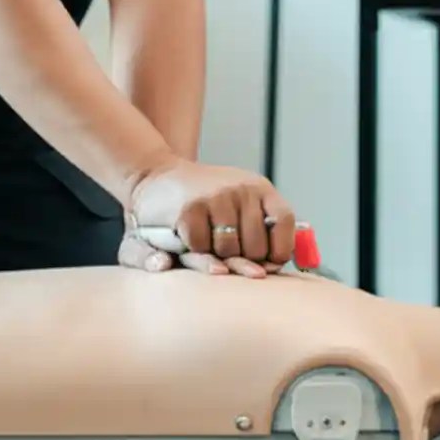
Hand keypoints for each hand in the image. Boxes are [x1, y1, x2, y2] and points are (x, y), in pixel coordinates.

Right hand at [116, 155, 296, 277]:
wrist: (154, 177)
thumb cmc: (202, 201)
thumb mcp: (236, 202)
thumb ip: (263, 228)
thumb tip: (283, 261)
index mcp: (258, 187)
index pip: (284, 222)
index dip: (280, 248)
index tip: (270, 262)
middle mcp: (241, 189)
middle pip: (257, 246)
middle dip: (243, 260)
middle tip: (228, 253)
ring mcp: (216, 199)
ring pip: (229, 252)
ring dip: (218, 257)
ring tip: (207, 242)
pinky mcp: (190, 211)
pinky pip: (202, 250)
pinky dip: (195, 252)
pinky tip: (189, 238)